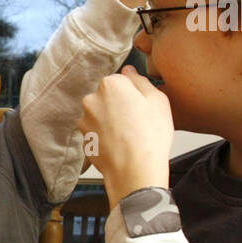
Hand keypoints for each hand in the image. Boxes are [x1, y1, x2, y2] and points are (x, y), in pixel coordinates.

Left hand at [78, 66, 173, 204]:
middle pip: (108, 97)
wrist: (134, 170)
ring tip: (130, 135)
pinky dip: (106, 136)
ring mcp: (85, 120)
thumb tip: (130, 72)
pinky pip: (97, 132)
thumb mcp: (157, 100)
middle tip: (137, 121)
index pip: (121, 80)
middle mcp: (91, 99)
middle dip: (120, 105)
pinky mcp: (84, 139)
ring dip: (111, 121)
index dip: (134, 93)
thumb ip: (140, 80)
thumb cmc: (149, 136)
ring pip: (101, 115)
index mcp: (110, 84)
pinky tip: (120, 145)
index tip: (142, 105)